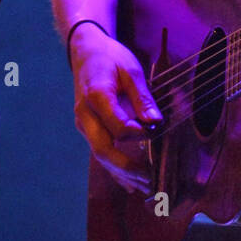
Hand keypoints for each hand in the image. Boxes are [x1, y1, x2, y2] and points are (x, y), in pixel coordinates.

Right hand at [70, 26, 162, 194]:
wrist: (86, 53)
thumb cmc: (110, 58)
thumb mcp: (130, 70)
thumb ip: (142, 97)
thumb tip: (155, 123)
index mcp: (96, 96)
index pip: (116, 126)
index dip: (137, 135)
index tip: (156, 133)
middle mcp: (85, 115)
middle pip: (103, 149)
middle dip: (127, 167)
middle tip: (151, 178)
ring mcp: (84, 125)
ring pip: (101, 156)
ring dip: (123, 173)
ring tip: (147, 187)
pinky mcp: (88, 130)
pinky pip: (100, 154)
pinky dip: (116, 171)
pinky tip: (131, 186)